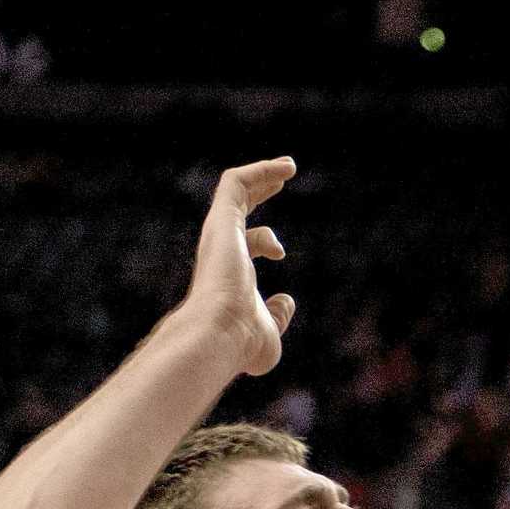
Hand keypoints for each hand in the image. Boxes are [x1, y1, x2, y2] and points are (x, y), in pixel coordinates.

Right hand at [177, 158, 297, 377]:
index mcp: (230, 273)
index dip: (267, 242)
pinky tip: (285, 168)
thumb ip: (277, 316)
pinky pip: (235, 182)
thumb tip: (285, 300)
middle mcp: (222, 250)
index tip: (280, 252)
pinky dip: (260, 171)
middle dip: (260, 192)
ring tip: (289, 165)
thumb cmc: (242, 343)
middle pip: (238, 210)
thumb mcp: (269, 332)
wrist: (220, 334)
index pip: (246, 244)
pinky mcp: (222, 220)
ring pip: (235, 190)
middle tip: (282, 178)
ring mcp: (220, 234)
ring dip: (262, 174)